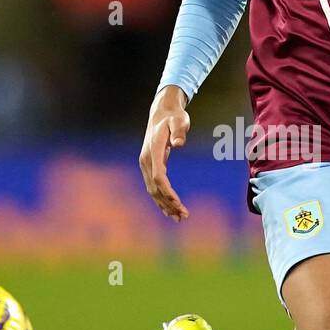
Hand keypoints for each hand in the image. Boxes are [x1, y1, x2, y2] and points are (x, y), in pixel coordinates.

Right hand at [139, 86, 189, 220]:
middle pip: (155, 188)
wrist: (161, 112)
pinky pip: (153, 186)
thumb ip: (179, 130)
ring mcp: (146, 164)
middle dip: (168, 203)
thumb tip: (179, 143)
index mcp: (153, 151)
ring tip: (180, 217)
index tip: (178, 203)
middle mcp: (146, 160)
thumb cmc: (174, 117)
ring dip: (165, 205)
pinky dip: (161, 199)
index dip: (167, 191)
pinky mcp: (149, 166)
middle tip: (184, 216)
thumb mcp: (179, 120)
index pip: (158, 176)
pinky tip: (170, 209)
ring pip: (153, 190)